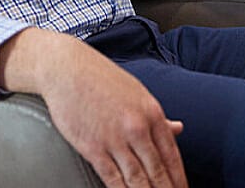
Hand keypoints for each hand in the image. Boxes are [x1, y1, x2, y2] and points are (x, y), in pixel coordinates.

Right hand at [3, 30, 186, 187]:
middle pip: (158, 172)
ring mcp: (115, 138)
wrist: (66, 68)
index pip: (172, 156)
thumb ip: (157, 116)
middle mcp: (137, 127)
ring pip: (137, 180)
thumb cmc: (101, 78)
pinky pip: (112, 179)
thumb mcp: (136, 93)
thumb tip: (179, 129)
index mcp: (152, 113)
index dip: (179, 180)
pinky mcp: (92, 147)